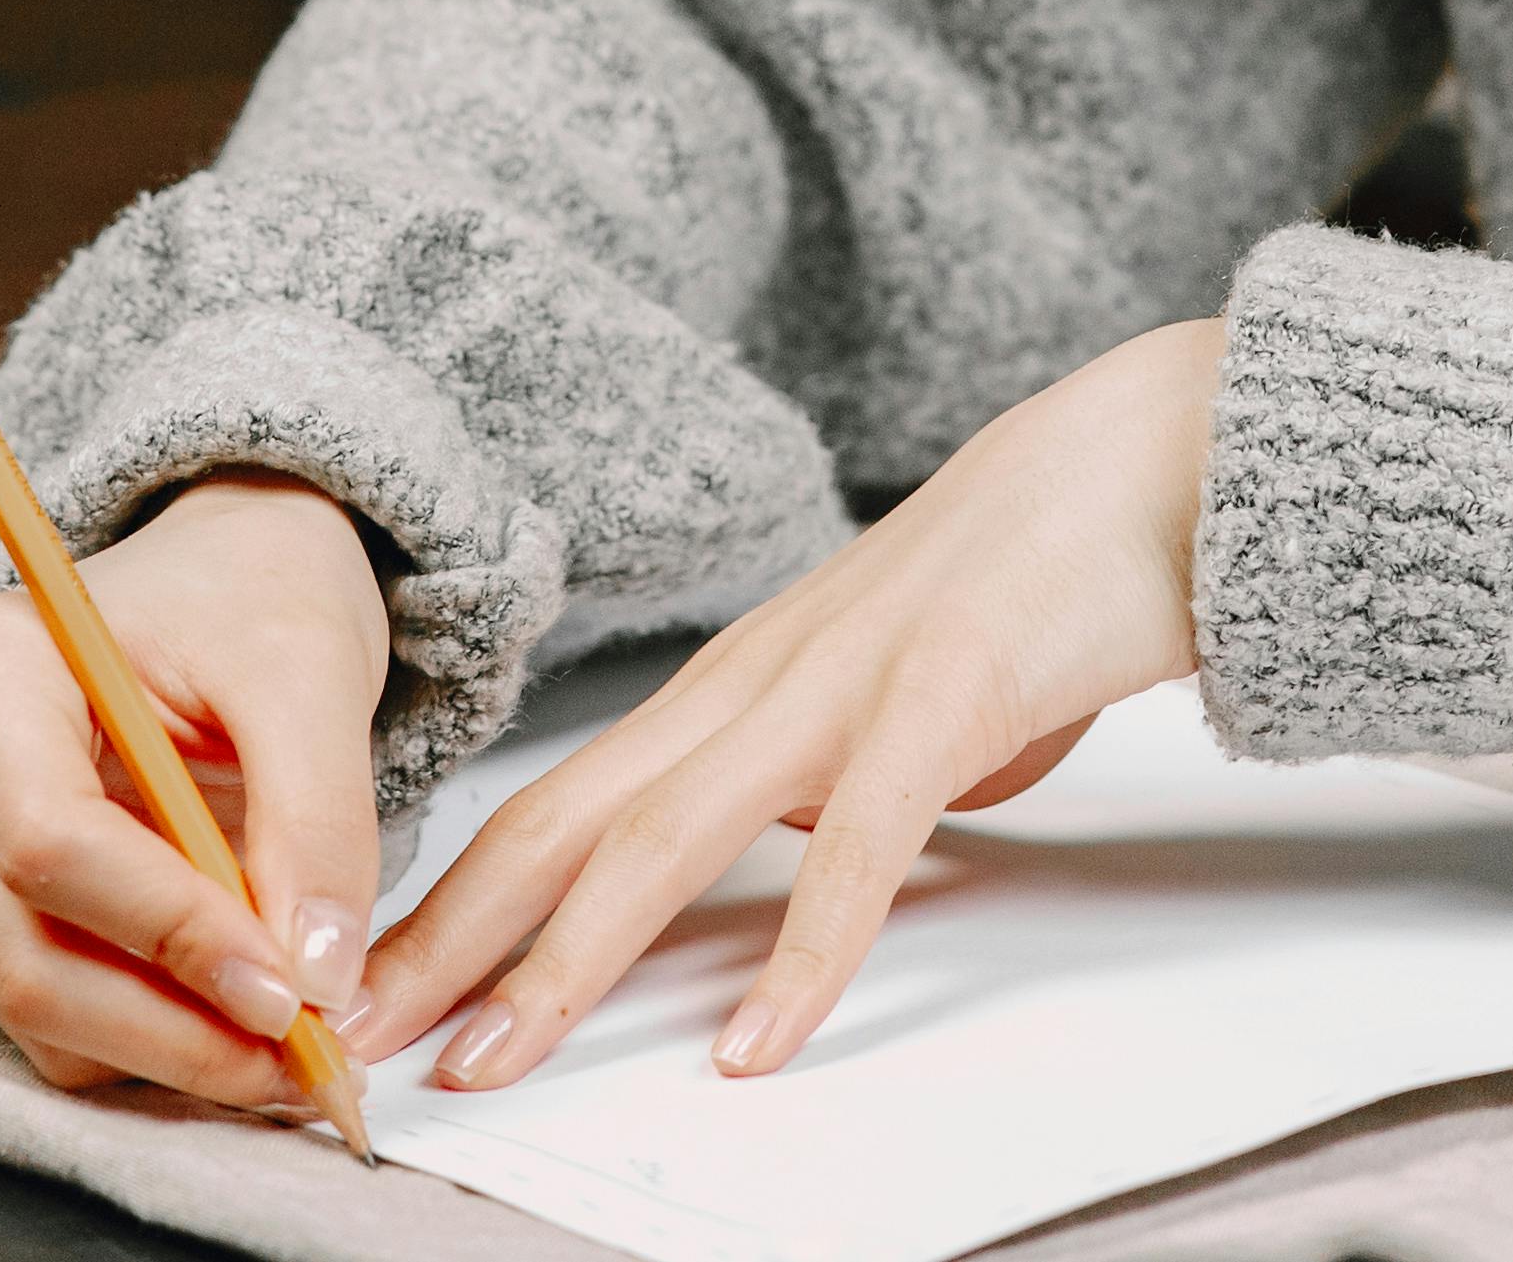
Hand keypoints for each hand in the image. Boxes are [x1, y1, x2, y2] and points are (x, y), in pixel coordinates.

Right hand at [0, 470, 390, 1109]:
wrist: (223, 584)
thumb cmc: (248, 599)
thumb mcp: (309, 672)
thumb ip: (317, 821)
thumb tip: (315, 976)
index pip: (46, 840)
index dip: (168, 933)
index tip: (288, 990)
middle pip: (19, 946)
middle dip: (169, 1023)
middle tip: (303, 1055)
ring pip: (27, 1003)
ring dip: (161, 1046)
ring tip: (284, 1036)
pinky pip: (38, 1019)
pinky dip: (138, 1041)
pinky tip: (223, 1010)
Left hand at [356, 315, 1225, 1092]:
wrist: (1155, 451)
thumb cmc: (1032, 576)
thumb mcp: (894, 698)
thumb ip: (842, 776)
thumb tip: (837, 852)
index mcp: (736, 686)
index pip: (557, 810)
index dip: (454, 908)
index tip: (371, 991)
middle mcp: (758, 683)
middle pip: (566, 826)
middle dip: (451, 943)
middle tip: (358, 1039)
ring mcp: (844, 687)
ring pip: (666, 839)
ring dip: (566, 961)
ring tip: (492, 1061)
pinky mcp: (945, 701)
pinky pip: (855, 848)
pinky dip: (797, 957)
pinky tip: (750, 1045)